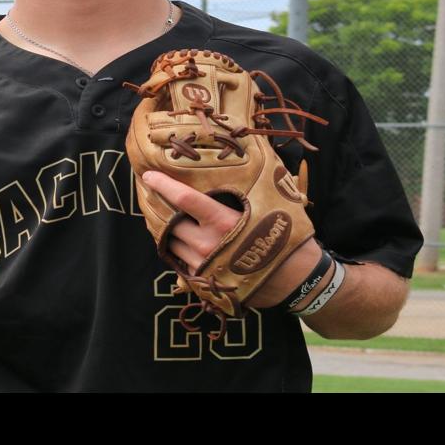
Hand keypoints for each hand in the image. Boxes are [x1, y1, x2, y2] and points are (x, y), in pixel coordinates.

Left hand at [141, 171, 322, 306]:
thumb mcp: (270, 208)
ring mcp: (204, 266)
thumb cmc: (286, 239)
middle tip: (151, 197)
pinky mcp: (204, 283)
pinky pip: (179, 264)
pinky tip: (178, 241)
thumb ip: (247, 190)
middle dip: (158, 209)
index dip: (162, 185)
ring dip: (165, 231)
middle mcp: (208, 244)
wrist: (296, 281)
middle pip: (169, 222)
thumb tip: (242, 161)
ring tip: (163, 218)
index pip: (183, 199)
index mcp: (223, 221)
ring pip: (171, 244)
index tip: (148, 176)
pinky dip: (176, 251)